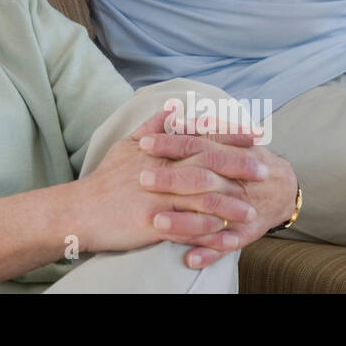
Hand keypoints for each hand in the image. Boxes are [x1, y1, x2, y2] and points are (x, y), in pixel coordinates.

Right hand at [73, 104, 259, 255]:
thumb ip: (153, 128)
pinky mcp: (153, 223)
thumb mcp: (125, 146)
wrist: (80, 210)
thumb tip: (173, 109)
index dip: (229, 137)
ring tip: (251, 212)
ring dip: (230, 205)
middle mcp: (160, 171)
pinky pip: (187, 228)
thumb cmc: (105, 179)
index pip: (200, 139)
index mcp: (157, 152)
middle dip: (239, 168)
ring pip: (202, 199)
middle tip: (265, 171)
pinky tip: (227, 235)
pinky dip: (209, 232)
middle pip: (207, 166)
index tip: (254, 136)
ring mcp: (157, 198)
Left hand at [134, 120, 296, 268]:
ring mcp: (240, 207)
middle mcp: (233, 179)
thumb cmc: (244, 159)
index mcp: (226, 152)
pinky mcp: (245, 231)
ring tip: (157, 223)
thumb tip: (169, 113)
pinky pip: (228, 243)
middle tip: (143, 178)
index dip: (170, 142)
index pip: (196, 144)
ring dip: (185, 220)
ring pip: (213, 213)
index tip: (143, 142)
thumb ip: (198, 128)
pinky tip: (190, 259)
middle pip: (201, 177)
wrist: (282, 186)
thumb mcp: (226, 139)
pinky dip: (210, 252)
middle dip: (172, 179)